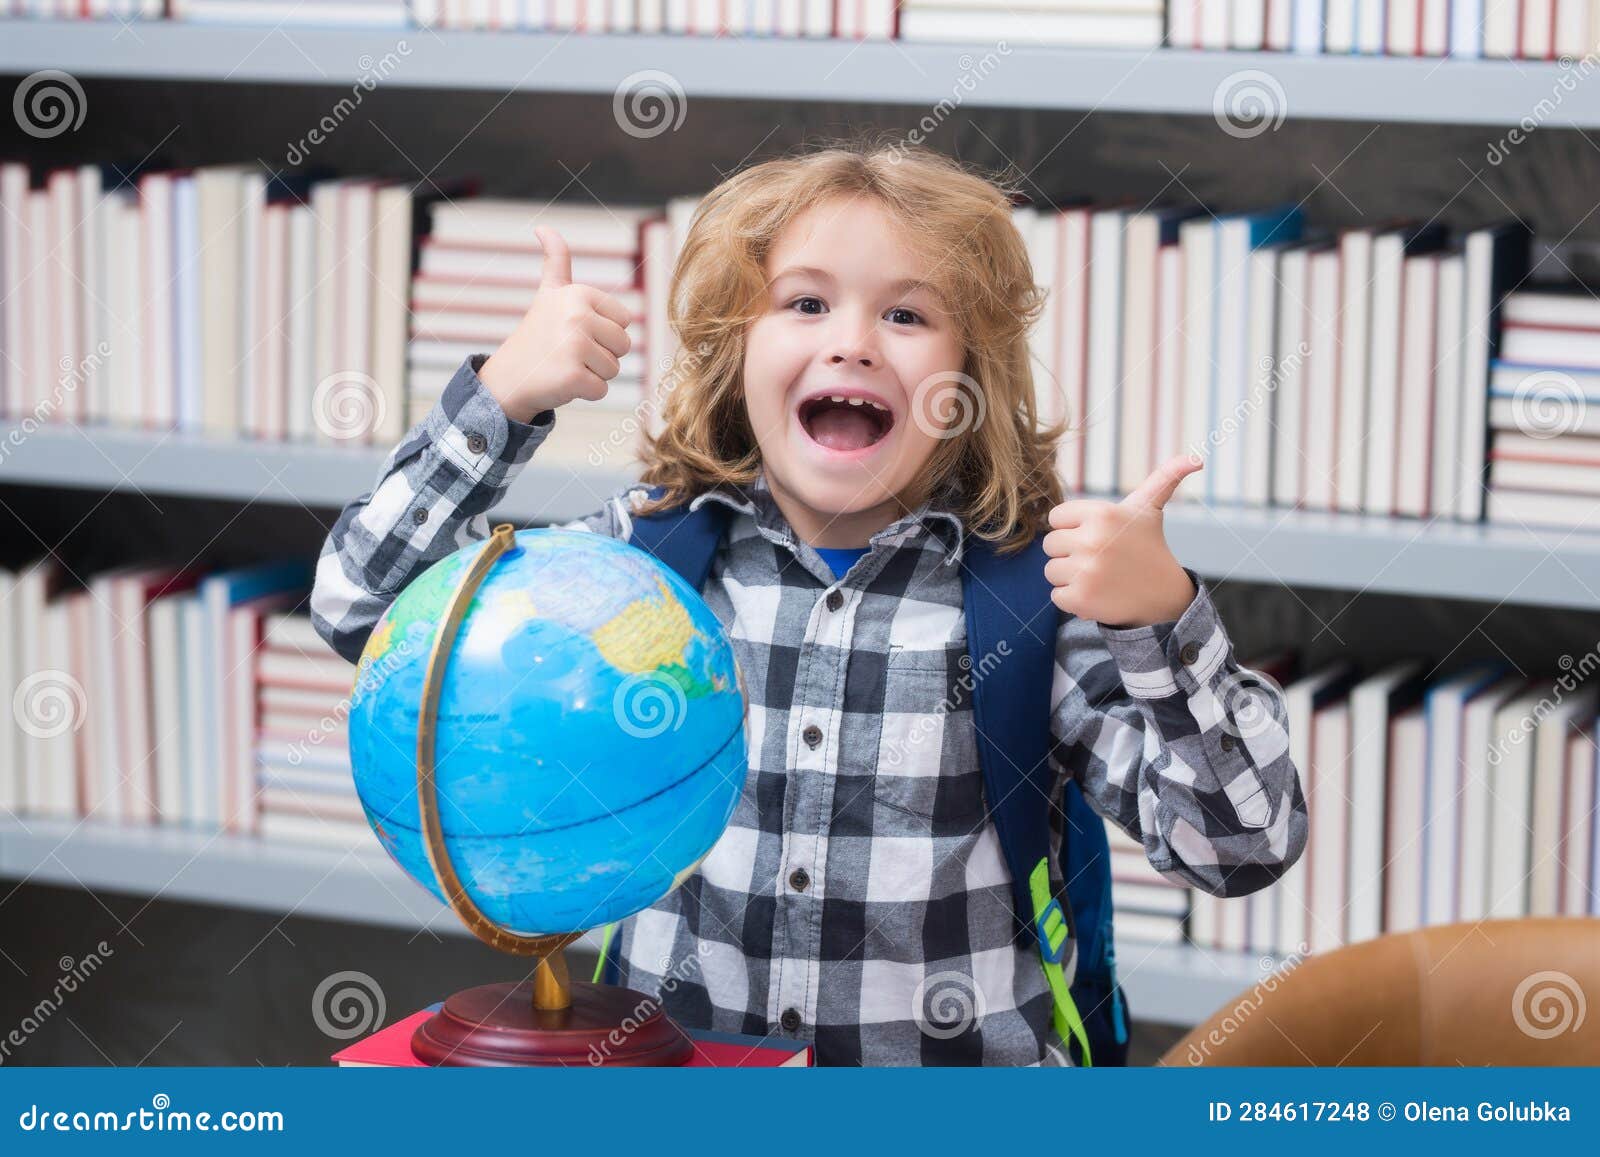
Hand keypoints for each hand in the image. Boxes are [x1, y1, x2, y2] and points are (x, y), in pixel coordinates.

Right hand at [477, 226, 633, 423]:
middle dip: (601, 355)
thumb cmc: (537, 335)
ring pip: (614, 369)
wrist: (508, 377)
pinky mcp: (573, 377)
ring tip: (564, 365)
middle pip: (623, 346)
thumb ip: (556, 261)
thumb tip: (543, 228)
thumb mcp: (549, 293)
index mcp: (580, 294)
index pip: (624, 322)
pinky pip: (601, 390)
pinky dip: (584, 393)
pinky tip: (561, 382)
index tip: (573, 331)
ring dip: (592, 374)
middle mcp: (578, 316)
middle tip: (569, 352)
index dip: (603, 333)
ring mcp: (575, 346)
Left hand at [1043, 453, 1203, 627]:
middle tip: (1101, 558)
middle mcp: (1092, 540)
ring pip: (1051, 570)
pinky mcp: (1081, 598)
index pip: (1056, 517)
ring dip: (1071, 576)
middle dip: (1071, 552)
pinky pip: (1056, 595)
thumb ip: (1165, 477)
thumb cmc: (1149, 546)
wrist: (1164, 596)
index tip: (1098, 536)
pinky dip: (1073, 599)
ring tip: (1100, 576)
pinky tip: (1098, 594)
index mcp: (1101, 514)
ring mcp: (1086, 571)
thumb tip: (1197, 457)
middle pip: (1051, 544)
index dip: (1073, 528)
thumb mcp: (1151, 508)